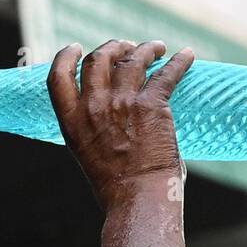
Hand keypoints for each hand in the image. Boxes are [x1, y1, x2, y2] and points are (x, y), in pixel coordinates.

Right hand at [46, 39, 193, 212]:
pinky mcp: (152, 105)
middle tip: (127, 48)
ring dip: (146, 49)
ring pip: (132, 59)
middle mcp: (93, 107)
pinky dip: (180, 61)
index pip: (58, 77)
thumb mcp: (88, 154)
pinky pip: (167, 73)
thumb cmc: (116, 187)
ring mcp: (122, 103)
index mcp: (72, 122)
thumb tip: (108, 118)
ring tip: (156, 48)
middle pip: (98, 59)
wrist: (137, 200)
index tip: (76, 47)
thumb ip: (92, 129)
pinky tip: (188, 55)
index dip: (65, 56)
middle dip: (113, 47)